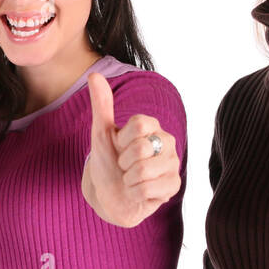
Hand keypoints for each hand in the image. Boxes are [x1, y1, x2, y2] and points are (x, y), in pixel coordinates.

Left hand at [82, 72, 181, 226]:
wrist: (109, 194)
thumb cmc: (107, 161)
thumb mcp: (101, 133)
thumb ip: (102, 105)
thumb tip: (94, 75)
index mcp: (151, 126)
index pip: (139, 124)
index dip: (122, 140)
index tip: (119, 146)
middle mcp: (167, 141)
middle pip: (141, 148)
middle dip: (123, 162)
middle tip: (124, 166)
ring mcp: (173, 163)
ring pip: (144, 171)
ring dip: (128, 180)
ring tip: (130, 180)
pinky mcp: (174, 185)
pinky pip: (149, 189)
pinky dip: (135, 194)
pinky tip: (137, 192)